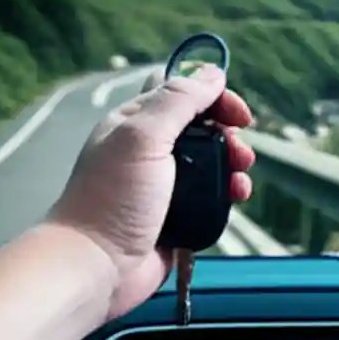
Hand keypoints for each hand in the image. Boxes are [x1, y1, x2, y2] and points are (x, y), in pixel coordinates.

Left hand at [48, 65, 255, 320]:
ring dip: (234, 166)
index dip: (214, 96)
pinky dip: (229, 194)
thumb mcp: (143, 137)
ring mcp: (165, 185)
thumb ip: (179, 101)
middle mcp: (150, 150)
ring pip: (212, 162)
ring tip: (240, 182)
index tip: (239, 115)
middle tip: (241, 155)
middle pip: (202, 127)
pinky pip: (213, 196)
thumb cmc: (115, 198)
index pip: (180, 92)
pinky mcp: (179, 215)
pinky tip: (235, 199)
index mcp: (135, 123)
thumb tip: (213, 73)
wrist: (97, 267)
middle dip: (229, 135)